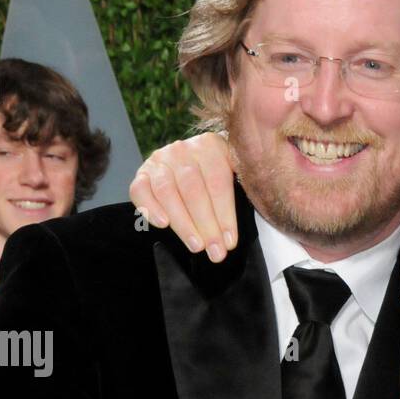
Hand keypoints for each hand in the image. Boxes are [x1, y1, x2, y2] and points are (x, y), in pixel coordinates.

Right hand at [129, 133, 237, 261]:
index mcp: (211, 146)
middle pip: (193, 189)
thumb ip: (245, 185)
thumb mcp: (236, 174)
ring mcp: (160, 160)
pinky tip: (162, 224)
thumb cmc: (219, 178)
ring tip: (196, 246)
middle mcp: (183, 149)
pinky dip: (149, 207)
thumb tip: (259, 207)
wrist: (192, 162)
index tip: (230, 242)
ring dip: (182, 223)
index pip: (218, 183)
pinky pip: (140, 190)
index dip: (225, 215)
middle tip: (215, 251)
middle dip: (206, 225)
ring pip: (168, 191)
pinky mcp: (143, 173)